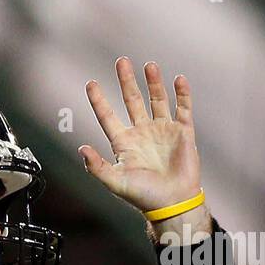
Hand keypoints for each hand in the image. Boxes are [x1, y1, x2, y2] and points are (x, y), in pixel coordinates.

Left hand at [80, 58, 201, 215]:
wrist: (172, 203)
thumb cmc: (143, 196)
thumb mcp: (115, 182)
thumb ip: (96, 166)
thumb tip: (81, 148)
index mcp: (124, 143)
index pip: (107, 116)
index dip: (99, 100)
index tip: (90, 83)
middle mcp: (142, 133)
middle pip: (132, 100)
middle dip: (126, 81)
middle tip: (121, 61)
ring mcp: (163, 131)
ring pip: (157, 100)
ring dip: (153, 83)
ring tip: (148, 66)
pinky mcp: (183, 133)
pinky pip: (183, 109)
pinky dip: (182, 94)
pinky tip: (178, 80)